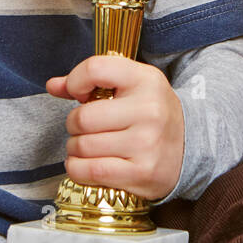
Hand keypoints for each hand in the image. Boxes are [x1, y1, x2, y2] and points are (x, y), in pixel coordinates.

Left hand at [47, 55, 184, 201]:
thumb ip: (92, 80)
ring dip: (75, 149)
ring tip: (88, 146)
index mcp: (146, 79)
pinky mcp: (142, 173)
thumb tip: (53, 85)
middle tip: (85, 128)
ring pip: (82, 146)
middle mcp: (149, 110)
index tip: (78, 93)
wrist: (190, 147)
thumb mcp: (131, 85)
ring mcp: (147, 143)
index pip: (95, 68)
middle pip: (82, 117)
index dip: (75, 81)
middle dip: (74, 124)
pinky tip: (84, 164)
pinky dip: (77, 169)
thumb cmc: (151, 113)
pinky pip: (90, 171)